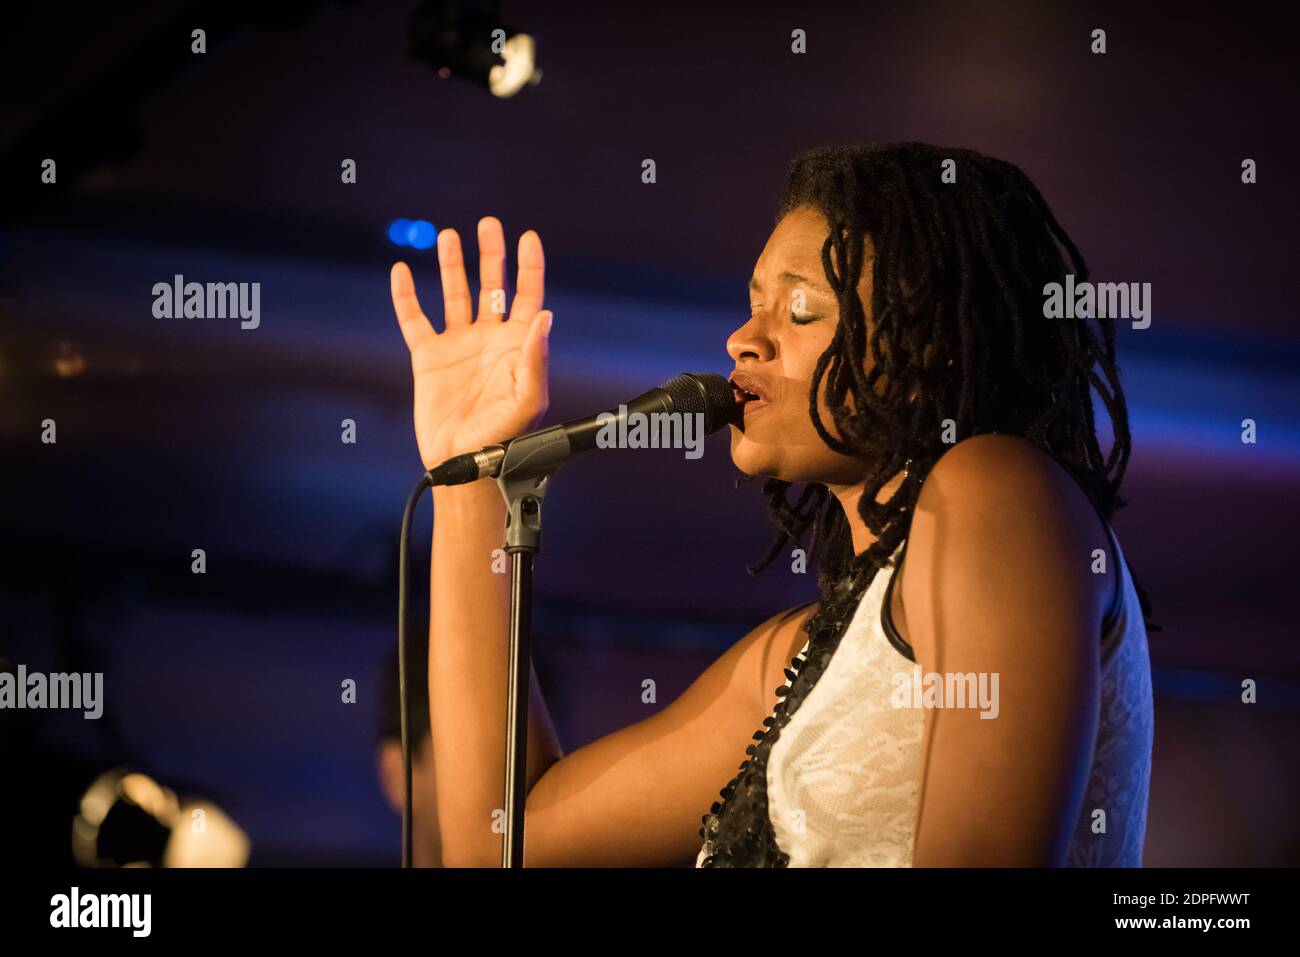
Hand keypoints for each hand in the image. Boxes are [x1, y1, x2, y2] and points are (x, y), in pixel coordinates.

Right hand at [391, 217, 551, 469]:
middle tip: (488, 224)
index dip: (528, 267)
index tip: (528, 237)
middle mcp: (489, 340)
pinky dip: (406, 296)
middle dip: (491, 255)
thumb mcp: (528, 400)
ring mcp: (458, 347)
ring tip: (449, 236)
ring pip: (454, 295)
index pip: (526, 296)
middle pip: (491, 286)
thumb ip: (536, 358)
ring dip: (451, 265)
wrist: (464, 465)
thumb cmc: (505, 440)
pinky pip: (414, 321)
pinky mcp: (428, 358)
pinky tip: (402, 272)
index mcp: (517, 346)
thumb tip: (544, 316)